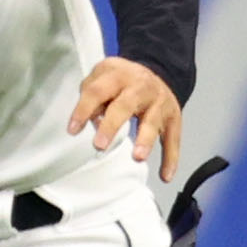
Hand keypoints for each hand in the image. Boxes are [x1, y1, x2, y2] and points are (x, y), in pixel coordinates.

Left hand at [67, 57, 181, 181]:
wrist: (157, 70)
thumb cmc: (122, 81)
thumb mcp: (103, 77)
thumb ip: (92, 96)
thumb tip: (87, 120)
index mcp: (118, 75)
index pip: (97, 91)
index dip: (84, 110)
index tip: (73, 130)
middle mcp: (140, 87)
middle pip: (125, 105)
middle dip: (111, 125)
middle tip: (99, 145)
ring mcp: (159, 102)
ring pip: (152, 122)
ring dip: (145, 140)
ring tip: (137, 157)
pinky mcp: (173, 117)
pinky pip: (173, 139)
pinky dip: (171, 158)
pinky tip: (165, 176)